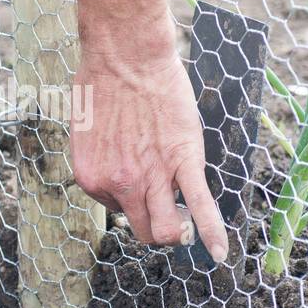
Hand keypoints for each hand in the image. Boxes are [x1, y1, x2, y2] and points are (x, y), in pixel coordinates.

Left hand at [71, 50, 227, 259]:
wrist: (127, 54)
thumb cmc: (103, 82)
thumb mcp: (86, 131)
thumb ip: (102, 159)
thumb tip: (118, 172)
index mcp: (93, 179)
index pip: (115, 208)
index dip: (129, 194)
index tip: (140, 175)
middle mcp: (121, 185)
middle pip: (143, 230)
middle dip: (156, 224)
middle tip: (168, 211)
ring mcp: (154, 176)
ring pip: (169, 229)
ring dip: (179, 232)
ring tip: (187, 225)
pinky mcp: (184, 161)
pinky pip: (201, 205)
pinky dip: (212, 233)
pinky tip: (221, 253)